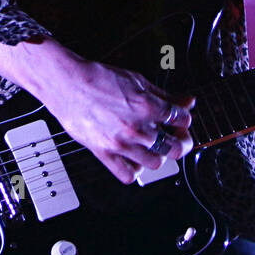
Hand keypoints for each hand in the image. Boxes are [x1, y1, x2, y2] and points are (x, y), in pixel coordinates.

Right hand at [35, 54, 195, 184]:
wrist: (67, 83)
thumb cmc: (98, 78)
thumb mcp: (137, 80)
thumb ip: (165, 94)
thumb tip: (187, 101)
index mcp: (147, 106)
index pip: (182, 120)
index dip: (184, 119)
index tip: (180, 119)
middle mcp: (137, 128)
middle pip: (175, 148)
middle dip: (181, 143)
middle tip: (177, 138)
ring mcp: (121, 143)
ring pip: (156, 163)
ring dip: (159, 155)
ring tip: (154, 147)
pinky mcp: (104, 153)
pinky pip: (128, 175)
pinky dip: (135, 170)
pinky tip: (134, 159)